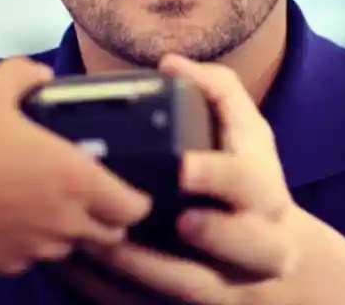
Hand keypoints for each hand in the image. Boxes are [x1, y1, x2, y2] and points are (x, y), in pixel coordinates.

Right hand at [0, 58, 152, 274]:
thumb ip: (26, 74)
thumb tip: (40, 75)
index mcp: (74, 178)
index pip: (136, 207)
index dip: (138, 197)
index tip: (128, 184)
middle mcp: (63, 220)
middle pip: (111, 234)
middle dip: (110, 216)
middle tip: (92, 192)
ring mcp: (35, 247)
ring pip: (73, 247)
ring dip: (71, 228)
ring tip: (48, 200)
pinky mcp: (6, 264)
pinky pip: (34, 256)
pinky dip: (34, 241)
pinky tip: (13, 216)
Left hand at [70, 55, 300, 304]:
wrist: (273, 262)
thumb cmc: (250, 185)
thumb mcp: (249, 135)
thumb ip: (217, 91)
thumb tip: (170, 62)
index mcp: (263, 194)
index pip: (248, 182)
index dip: (217, 175)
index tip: (183, 167)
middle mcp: (256, 246)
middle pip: (239, 247)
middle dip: (205, 234)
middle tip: (150, 216)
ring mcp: (226, 284)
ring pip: (189, 286)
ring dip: (141, 268)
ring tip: (93, 242)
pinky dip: (109, 291)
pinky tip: (71, 267)